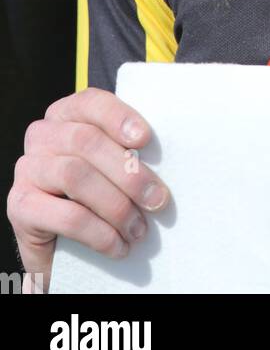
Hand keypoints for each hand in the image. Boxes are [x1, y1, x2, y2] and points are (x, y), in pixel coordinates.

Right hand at [7, 87, 170, 291]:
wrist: (62, 244)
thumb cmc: (97, 192)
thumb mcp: (112, 165)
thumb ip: (128, 150)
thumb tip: (170, 158)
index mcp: (66, 114)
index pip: (91, 102)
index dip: (119, 116)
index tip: (146, 139)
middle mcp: (42, 135)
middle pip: (86, 142)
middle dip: (128, 172)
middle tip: (158, 200)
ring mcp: (27, 169)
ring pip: (75, 175)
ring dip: (116, 205)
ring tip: (139, 229)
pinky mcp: (19, 206)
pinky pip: (65, 216)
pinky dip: (99, 233)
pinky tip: (118, 246)